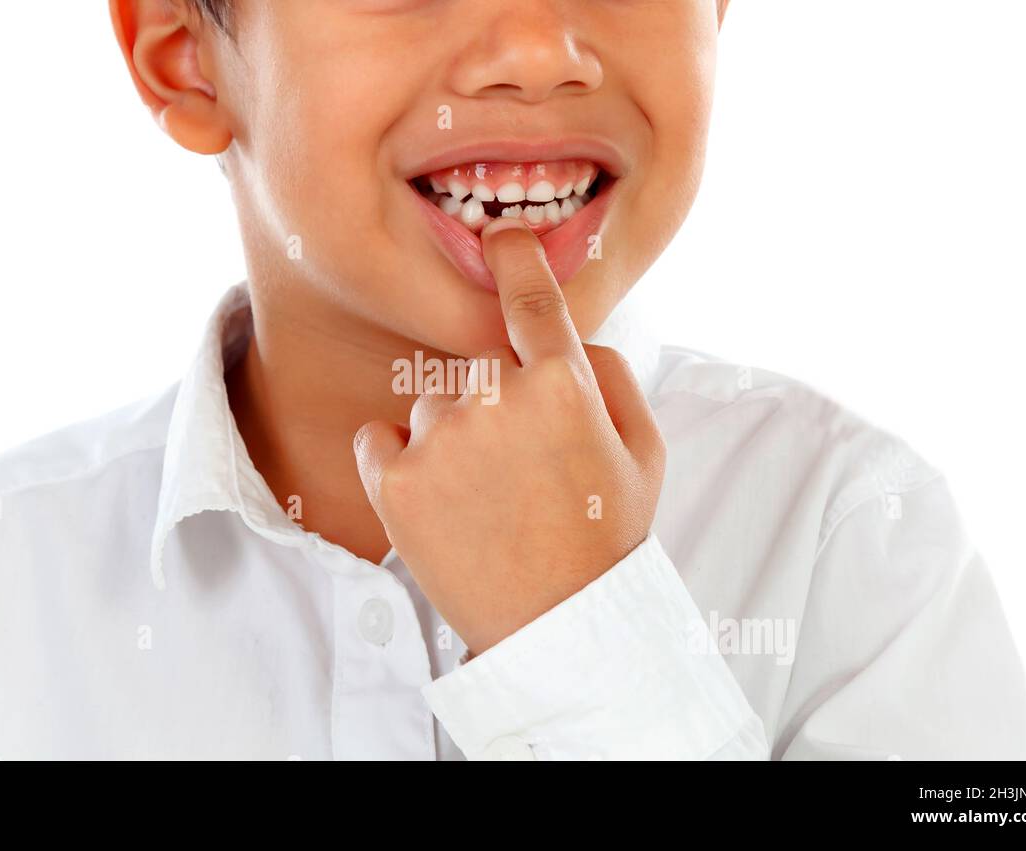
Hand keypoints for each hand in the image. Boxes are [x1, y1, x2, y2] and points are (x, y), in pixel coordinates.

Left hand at [353, 218, 665, 654]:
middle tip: (519, 469)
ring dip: (448, 437)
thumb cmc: (606, 536)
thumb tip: (570, 337)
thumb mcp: (645, 452)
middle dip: (493, 401)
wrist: (556, 627)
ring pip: (430, 404)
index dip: (513, 255)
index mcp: (565, 384)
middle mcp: (498, 399)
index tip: (499, 235)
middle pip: (477, 364)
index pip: (529, 294)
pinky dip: (398, 459)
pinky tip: (439, 502)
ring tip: (484, 501)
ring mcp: (440, 439)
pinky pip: (380, 437)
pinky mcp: (394, 481)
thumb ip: (613, 375)